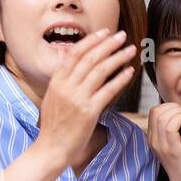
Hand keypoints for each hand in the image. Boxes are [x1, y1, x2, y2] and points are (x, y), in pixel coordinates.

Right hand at [35, 28, 137, 171]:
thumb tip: (64, 56)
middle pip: (90, 58)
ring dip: (117, 58)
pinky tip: (129, 72)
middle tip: (122, 35)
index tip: (104, 32)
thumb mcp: (52, 96)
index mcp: (57, 81)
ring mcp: (77, 99)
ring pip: (100, 71)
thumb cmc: (54, 125)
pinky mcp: (89, 112)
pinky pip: (107, 91)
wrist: (51, 148)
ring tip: (130, 50)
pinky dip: (119, 80)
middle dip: (107, 44)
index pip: (75, 53)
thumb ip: (60, 76)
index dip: (91, 40)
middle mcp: (66, 87)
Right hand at [146, 102, 180, 180]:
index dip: (169, 106)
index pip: (155, 111)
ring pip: (163, 116)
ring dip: (179, 111)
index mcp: (154, 137)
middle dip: (174, 107)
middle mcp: (154, 140)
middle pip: (157, 111)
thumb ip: (177, 127)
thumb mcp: (178, 142)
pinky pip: (171, 126)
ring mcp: (161, 145)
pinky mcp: (171, 149)